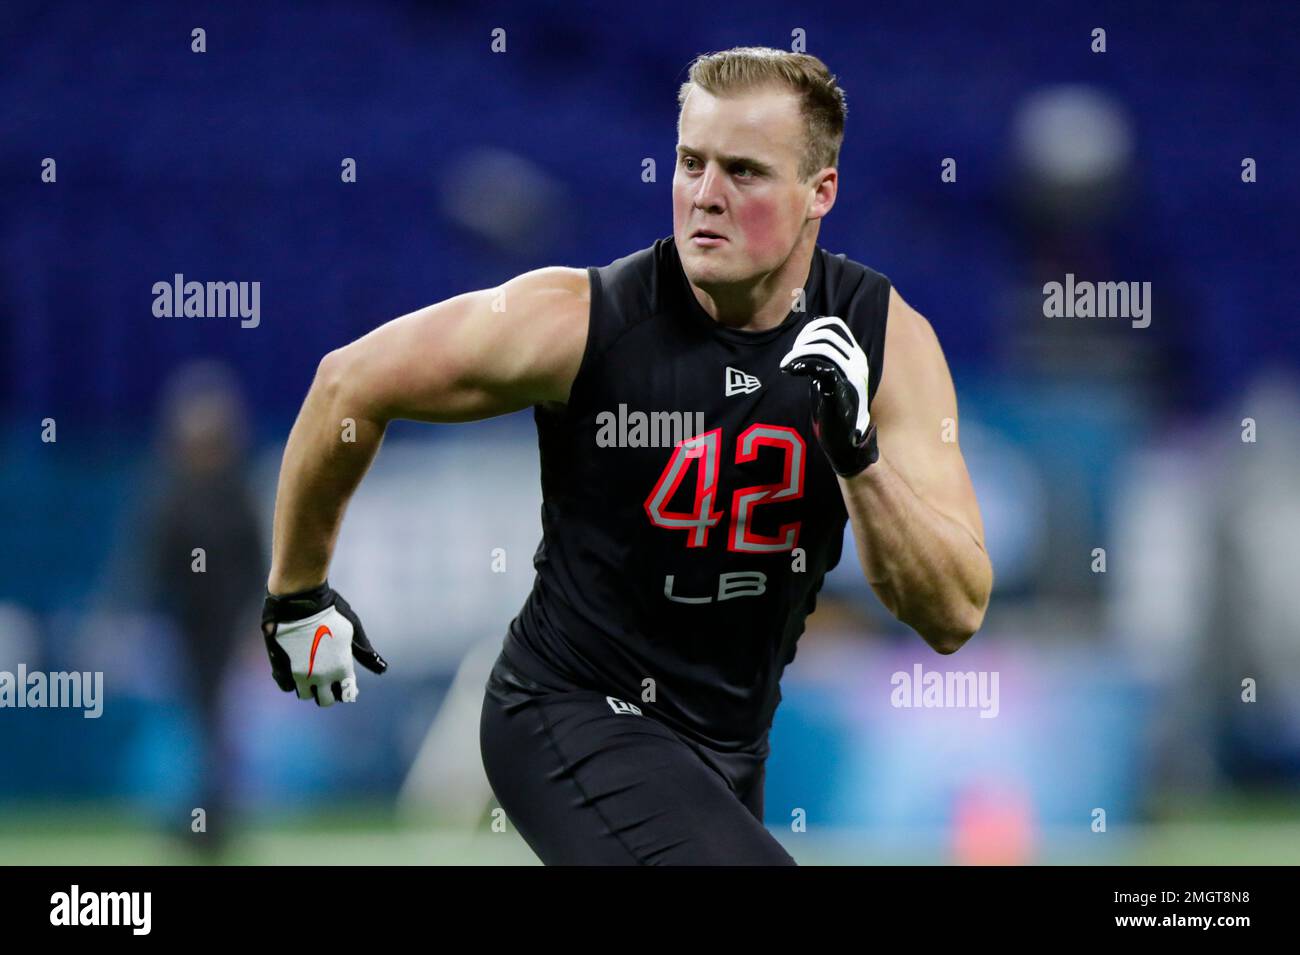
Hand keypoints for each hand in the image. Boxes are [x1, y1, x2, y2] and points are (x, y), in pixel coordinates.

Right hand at [261, 581, 387, 706]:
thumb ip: (366, 654)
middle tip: (328, 681)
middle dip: (329, 692)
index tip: (346, 683)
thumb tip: (383, 668)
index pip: (347, 694)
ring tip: (312, 675)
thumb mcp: (353, 630)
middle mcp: (321, 677)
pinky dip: (292, 682)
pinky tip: (297, 671)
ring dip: (310, 688)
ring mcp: (300, 674)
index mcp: (342, 668)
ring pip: (306, 695)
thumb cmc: (331, 612)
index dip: (347, 690)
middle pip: (325, 700)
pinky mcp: (281, 668)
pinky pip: (287, 686)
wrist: (300, 601)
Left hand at [779, 315, 878, 476]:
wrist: (846, 441)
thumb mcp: (831, 378)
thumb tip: (804, 342)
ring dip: (798, 353)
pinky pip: (821, 368)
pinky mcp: (840, 390)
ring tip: (786, 365)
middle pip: (826, 334)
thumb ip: (823, 361)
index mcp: (855, 356)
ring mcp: (851, 375)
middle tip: (790, 357)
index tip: (797, 342)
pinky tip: (790, 371)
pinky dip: (801, 365)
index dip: (812, 327)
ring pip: (823, 348)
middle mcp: (857, 361)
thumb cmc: (835, 410)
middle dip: (801, 340)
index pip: (835, 325)